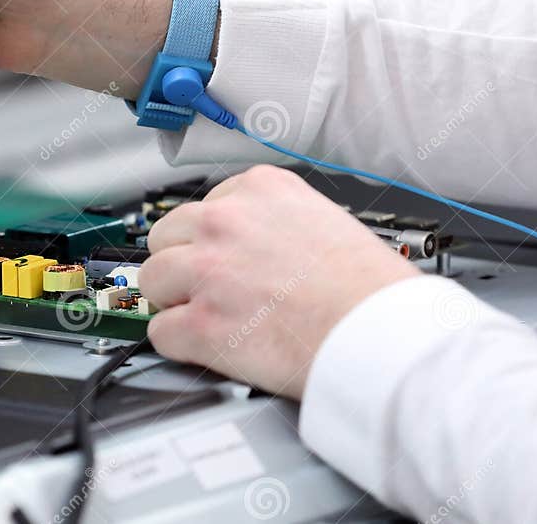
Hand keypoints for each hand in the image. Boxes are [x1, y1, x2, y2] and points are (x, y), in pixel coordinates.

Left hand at [139, 165, 420, 399]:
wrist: (383, 333)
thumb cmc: (371, 288)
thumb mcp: (328, 220)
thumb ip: (279, 223)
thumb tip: (257, 243)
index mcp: (261, 189)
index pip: (206, 205)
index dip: (212, 239)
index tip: (223, 257)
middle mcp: (227, 221)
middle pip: (168, 236)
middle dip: (184, 263)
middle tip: (210, 288)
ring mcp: (208, 271)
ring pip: (153, 278)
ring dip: (175, 300)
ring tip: (208, 317)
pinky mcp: (201, 324)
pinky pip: (160, 331)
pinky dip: (180, 344)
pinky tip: (207, 347)